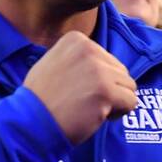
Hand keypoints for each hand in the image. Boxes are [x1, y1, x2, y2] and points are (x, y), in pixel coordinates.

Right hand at [24, 30, 138, 144]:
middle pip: (121, 71)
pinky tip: (96, 115)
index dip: (98, 78)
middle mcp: (89, 49)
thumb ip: (79, 58)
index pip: (108, 59)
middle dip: (108, 89)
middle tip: (82, 101)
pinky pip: (131, 102)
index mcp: (77, 39)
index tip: (75, 88)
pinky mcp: (106, 91)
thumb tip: (106, 63)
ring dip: (114, 101)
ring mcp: (98, 70)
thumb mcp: (55, 62)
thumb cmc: (42, 98)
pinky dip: (118, 113)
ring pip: (129, 86)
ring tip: (89, 108)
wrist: (30, 122)